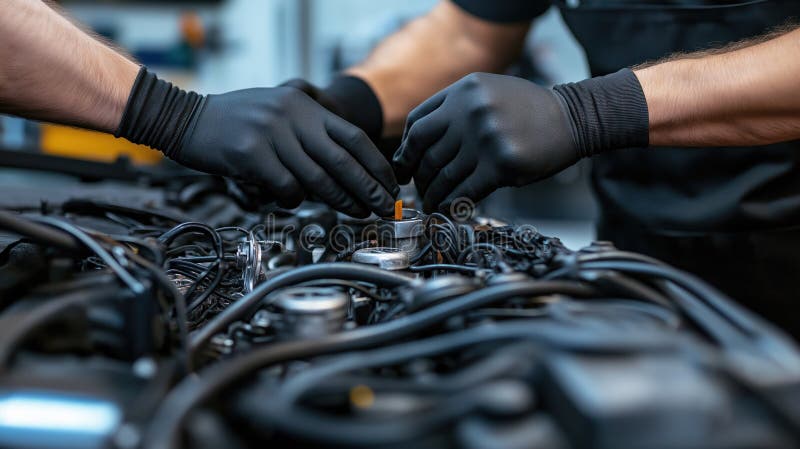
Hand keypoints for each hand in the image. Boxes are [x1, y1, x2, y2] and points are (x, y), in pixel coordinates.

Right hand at [116, 69, 398, 217]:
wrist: (184, 118)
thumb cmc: (237, 121)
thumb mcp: (278, 109)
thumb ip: (310, 129)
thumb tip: (348, 165)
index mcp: (304, 105)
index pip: (353, 136)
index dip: (376, 164)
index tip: (390, 185)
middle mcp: (293, 116)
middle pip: (342, 159)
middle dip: (368, 186)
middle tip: (384, 206)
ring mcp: (271, 134)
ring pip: (318, 177)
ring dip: (342, 199)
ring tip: (358, 212)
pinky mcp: (250, 154)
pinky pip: (285, 186)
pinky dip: (294, 199)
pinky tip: (293, 200)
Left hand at [393, 73, 577, 212]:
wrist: (572, 118)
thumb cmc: (526, 110)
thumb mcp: (487, 93)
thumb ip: (454, 110)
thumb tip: (416, 146)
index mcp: (462, 92)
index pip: (416, 124)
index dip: (405, 151)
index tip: (405, 167)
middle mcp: (470, 111)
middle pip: (425, 152)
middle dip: (417, 177)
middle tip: (417, 190)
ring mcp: (485, 138)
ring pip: (443, 175)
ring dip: (432, 195)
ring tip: (430, 203)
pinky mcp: (501, 164)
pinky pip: (465, 190)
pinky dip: (451, 203)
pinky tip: (447, 209)